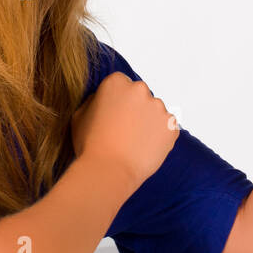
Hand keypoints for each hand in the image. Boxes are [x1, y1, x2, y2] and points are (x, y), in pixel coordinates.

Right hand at [71, 71, 178, 190]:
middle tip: (125, 131)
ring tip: (134, 143)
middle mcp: (140, 89)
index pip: (122, 84)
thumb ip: (94, 100)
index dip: (117, 100)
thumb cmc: (91, 145)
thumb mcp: (80, 116)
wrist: (110, 170)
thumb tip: (101, 99)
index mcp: (116, 83)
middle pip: (141, 96)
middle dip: (136, 109)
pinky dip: (160, 136)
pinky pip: (167, 127)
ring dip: (149, 122)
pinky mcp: (171, 125)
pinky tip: (145, 148)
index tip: (114, 115)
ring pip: (155, 112)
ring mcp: (158, 107)